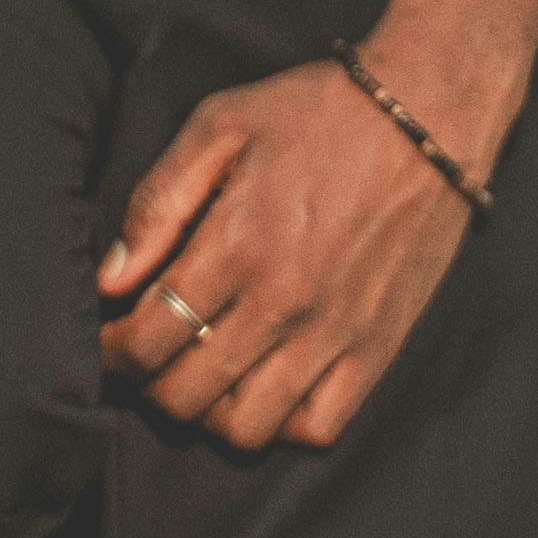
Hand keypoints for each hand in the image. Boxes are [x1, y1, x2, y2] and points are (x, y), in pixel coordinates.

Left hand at [97, 55, 481, 452]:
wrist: (428, 112)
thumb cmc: (317, 110)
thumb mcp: (220, 125)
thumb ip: (158, 203)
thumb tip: (112, 279)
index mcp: (235, 245)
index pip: (146, 340)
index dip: (112, 352)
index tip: (109, 339)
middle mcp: (281, 302)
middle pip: (185, 394)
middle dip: (148, 385)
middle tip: (148, 358)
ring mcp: (333, 332)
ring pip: (246, 428)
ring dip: (208, 415)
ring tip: (204, 375)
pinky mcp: (378, 346)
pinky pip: (318, 426)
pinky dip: (281, 425)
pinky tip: (266, 387)